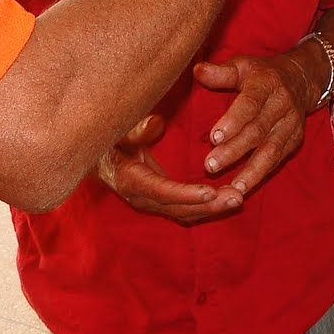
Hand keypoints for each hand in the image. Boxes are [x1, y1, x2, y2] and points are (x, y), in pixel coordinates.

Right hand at [96, 113, 236, 223]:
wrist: (96, 156)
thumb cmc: (107, 138)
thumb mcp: (117, 130)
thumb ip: (136, 128)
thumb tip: (156, 121)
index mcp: (130, 180)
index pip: (161, 191)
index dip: (185, 195)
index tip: (209, 192)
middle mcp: (142, 196)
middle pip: (178, 208)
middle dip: (208, 206)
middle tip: (236, 197)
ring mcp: (151, 202)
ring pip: (184, 212)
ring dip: (211, 208)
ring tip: (238, 198)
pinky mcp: (159, 201)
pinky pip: (184, 209)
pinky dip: (206, 206)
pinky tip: (226, 198)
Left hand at [194, 53, 317, 196]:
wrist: (301, 79)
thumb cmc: (261, 74)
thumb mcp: (243, 65)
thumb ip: (221, 72)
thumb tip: (197, 71)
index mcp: (267, 83)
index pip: (251, 103)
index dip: (233, 121)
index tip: (213, 137)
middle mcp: (283, 104)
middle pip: (258, 130)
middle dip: (234, 150)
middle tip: (210, 165)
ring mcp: (291, 125)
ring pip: (271, 151)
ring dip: (251, 171)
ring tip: (231, 188)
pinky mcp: (294, 141)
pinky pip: (277, 161)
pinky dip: (261, 176)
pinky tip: (242, 189)